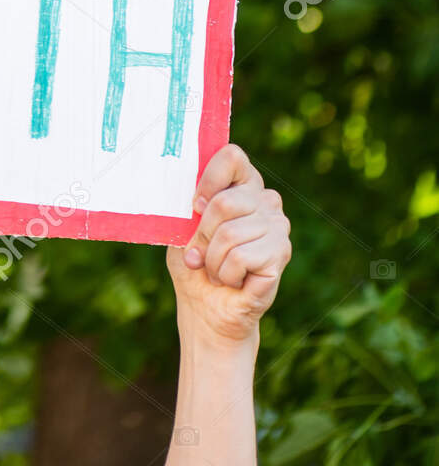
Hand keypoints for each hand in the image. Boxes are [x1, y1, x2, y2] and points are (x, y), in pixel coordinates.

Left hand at [166, 144, 290, 346]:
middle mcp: (265, 199)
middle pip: (224, 202)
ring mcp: (277, 225)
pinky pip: (240, 257)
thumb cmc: (194, 263)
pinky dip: (225, 274)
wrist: (207, 308)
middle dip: (203, 235)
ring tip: (216, 269)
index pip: (233, 157)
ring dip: (212, 260)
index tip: (195, 205)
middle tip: (200, 253)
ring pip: (229, 234)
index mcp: (241, 185)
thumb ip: (189, 207)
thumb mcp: (182, 229)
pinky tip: (233, 280)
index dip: (209, 178)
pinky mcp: (281, 253)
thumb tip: (195, 200)